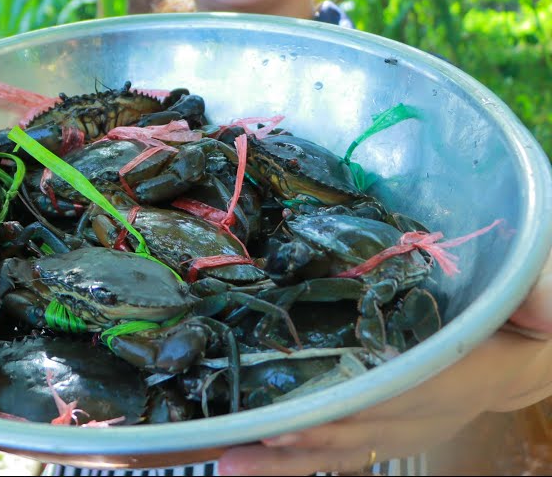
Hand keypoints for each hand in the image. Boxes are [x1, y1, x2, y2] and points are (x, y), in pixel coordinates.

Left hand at [218, 257, 551, 475]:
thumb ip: (540, 295)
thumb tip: (544, 311)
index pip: (407, 392)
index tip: (316, 406)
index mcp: (463, 373)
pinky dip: (293, 460)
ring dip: (284, 460)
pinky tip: (244, 461)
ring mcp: (404, 426)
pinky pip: (338, 449)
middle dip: (307, 434)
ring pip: (340, 448)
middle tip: (256, 435)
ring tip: (230, 464)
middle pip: (361, 427)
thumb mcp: (542, 291)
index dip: (362, 403)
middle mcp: (428, 410)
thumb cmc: (526, 307)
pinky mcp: (387, 431)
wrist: (530, 352)